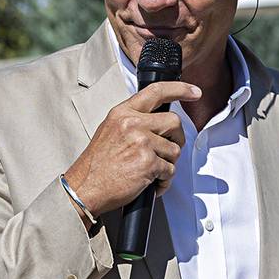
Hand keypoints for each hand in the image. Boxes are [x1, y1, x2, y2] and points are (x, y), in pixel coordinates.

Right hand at [63, 79, 201, 215]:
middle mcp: (133, 124)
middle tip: (167, 150)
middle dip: (177, 138)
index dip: (180, 90)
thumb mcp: (109, 130)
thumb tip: (156, 121)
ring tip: (151, 171)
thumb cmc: (97, 165)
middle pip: (174, 123)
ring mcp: (142, 143)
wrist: (85, 188)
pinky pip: (170, 171)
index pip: (156, 92)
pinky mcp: (148, 163)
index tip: (193, 92)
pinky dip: (164, 181)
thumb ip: (132, 121)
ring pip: (175, 150)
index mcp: (123, 113)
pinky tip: (151, 183)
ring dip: (167, 164)